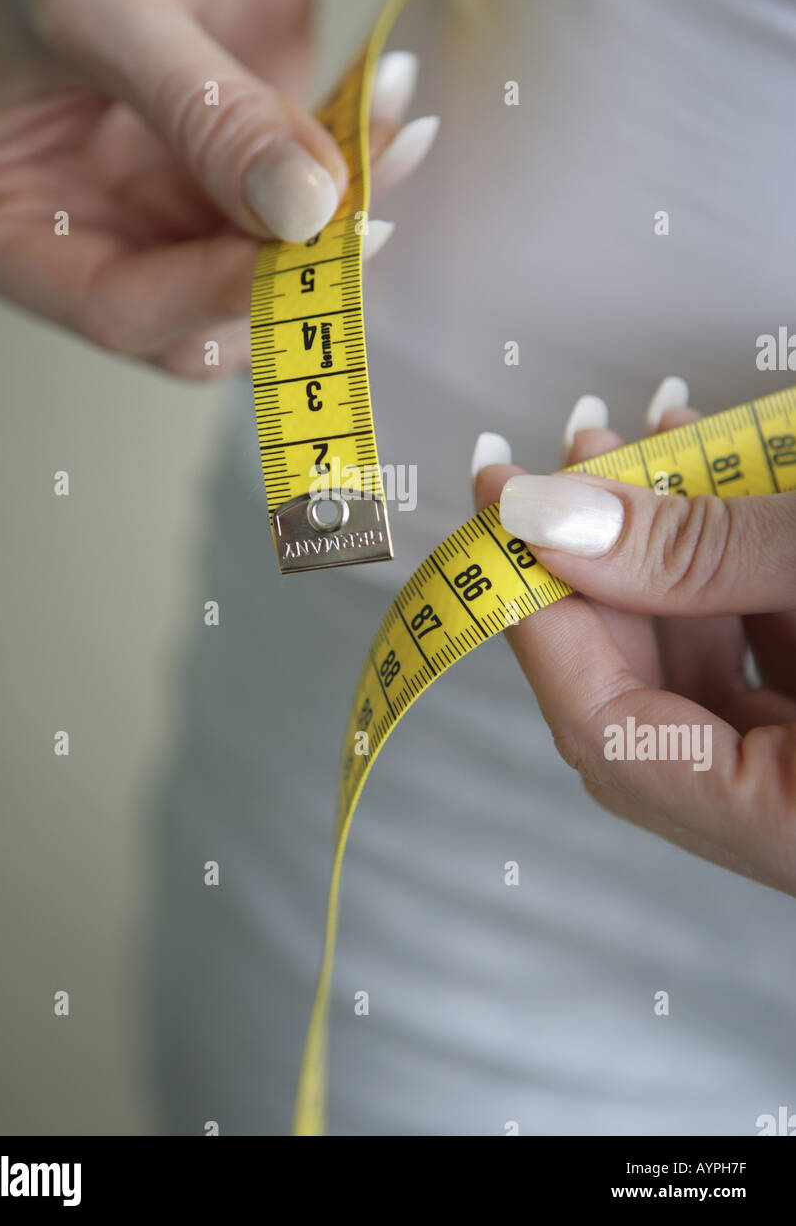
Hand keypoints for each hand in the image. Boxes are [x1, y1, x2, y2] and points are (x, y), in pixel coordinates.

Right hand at [0, 0, 436, 376]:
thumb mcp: (118, 1)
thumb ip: (206, 118)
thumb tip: (298, 212)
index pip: (115, 308)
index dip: (214, 292)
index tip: (300, 244)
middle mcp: (79, 234)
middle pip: (197, 321)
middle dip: (287, 277)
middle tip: (358, 214)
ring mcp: (163, 217)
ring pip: (267, 288)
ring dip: (343, 231)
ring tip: (390, 136)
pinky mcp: (238, 186)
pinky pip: (310, 228)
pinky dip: (364, 186)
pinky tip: (396, 127)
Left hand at [472, 378, 795, 896]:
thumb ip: (696, 554)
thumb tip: (542, 518)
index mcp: (791, 830)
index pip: (604, 732)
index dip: (537, 609)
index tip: (497, 499)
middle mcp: (794, 818)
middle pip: (646, 693)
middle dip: (601, 556)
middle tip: (573, 448)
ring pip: (706, 662)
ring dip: (669, 543)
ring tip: (646, 433)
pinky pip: (764, 647)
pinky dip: (734, 563)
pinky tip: (720, 469)